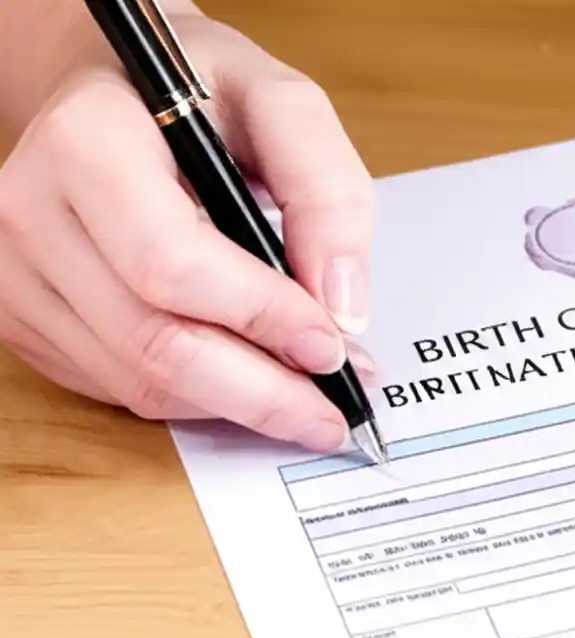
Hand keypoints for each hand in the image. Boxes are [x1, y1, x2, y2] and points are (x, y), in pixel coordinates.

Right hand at [0, 5, 375, 450]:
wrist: (118, 89)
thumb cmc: (202, 92)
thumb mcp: (284, 105)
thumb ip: (328, 194)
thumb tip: (341, 309)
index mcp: (90, 140)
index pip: (173, 265)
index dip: (261, 318)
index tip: (333, 346)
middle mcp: (31, 209)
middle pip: (153, 343)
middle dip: (260, 390)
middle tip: (333, 410)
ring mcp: (15, 270)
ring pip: (138, 380)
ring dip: (237, 402)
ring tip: (308, 390)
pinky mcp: (22, 314)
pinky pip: (120, 386)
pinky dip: (198, 397)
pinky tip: (248, 375)